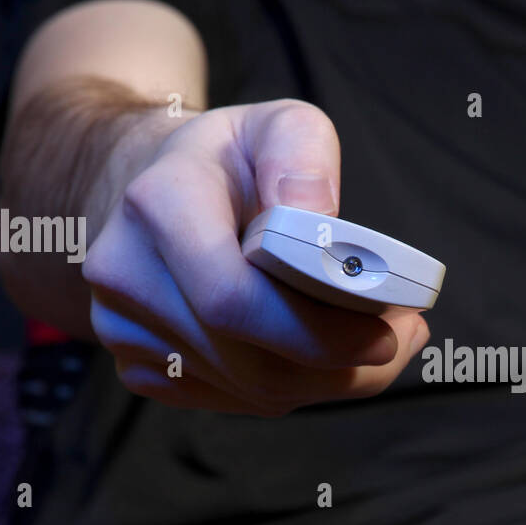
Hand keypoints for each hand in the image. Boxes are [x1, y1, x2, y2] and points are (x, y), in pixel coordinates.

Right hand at [81, 98, 429, 415]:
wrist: (149, 189)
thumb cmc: (229, 160)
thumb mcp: (277, 122)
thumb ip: (303, 156)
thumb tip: (320, 219)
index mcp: (157, 204)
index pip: (234, 300)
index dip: (318, 332)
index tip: (388, 332)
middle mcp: (127, 274)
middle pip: (250, 361)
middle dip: (342, 365)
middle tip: (402, 339)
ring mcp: (123, 329)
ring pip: (251, 391)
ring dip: (329, 380)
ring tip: (375, 343)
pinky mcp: (140, 368)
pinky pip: (236, 402)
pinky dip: (294, 388)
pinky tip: (323, 356)